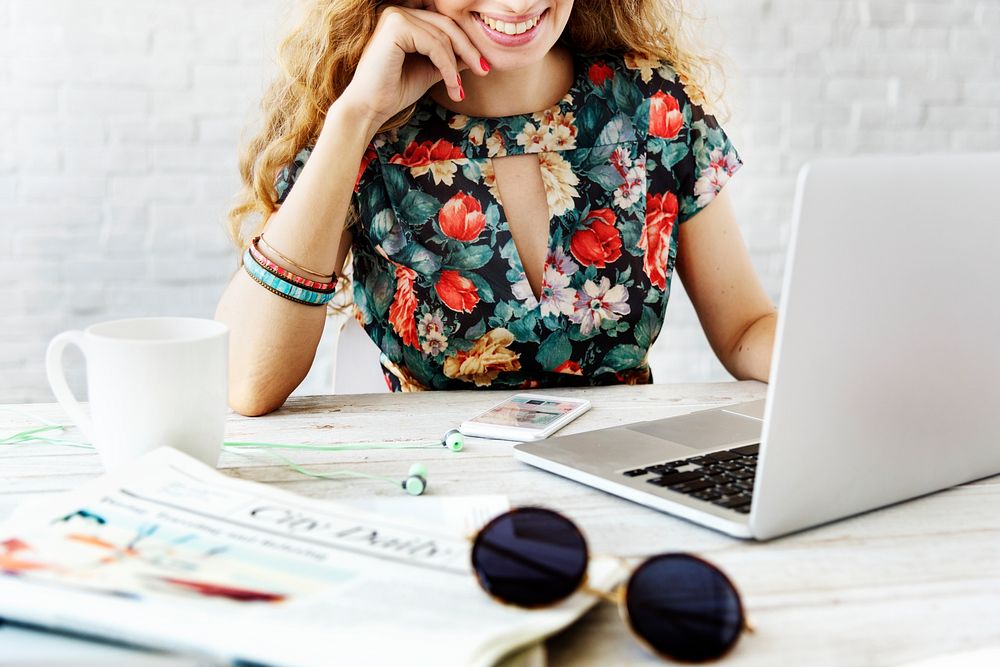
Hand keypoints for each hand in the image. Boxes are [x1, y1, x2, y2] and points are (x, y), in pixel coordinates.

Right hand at [337, 2, 488, 134]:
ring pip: (443, 36)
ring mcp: (395, 15)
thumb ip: (450, 58)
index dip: (465, 41)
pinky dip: (448, 67)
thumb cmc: (394, 91)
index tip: (482, 65)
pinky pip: (435, 45)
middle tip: (484, 70)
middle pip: (447, 24)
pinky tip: (453, 87)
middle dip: (469, 49)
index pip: (444, 22)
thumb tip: (477, 54)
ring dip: (458, 64)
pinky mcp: (396, 26)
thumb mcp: (430, 70)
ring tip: (460, 89)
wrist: (369, 108)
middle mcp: (398, 10)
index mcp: (404, 17)